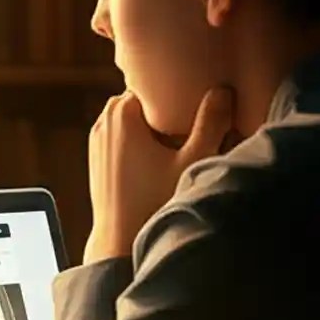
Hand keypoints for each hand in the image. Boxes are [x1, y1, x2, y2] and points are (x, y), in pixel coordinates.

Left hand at [83, 87, 235, 263]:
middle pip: (141, 97)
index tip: (195, 94)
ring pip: (129, 116)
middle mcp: (104, 120)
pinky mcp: (96, 156)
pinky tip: (158, 152)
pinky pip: (119, 133)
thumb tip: (223, 90)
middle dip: (162, 104)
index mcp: (124, 112)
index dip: (174, 88)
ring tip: (177, 135)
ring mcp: (97, 139)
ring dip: (150, 121)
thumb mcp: (193, 161)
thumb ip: (211, 123)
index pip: (152, 80)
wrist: (118, 239)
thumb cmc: (155, 201)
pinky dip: (136, 136)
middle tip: (189, 115)